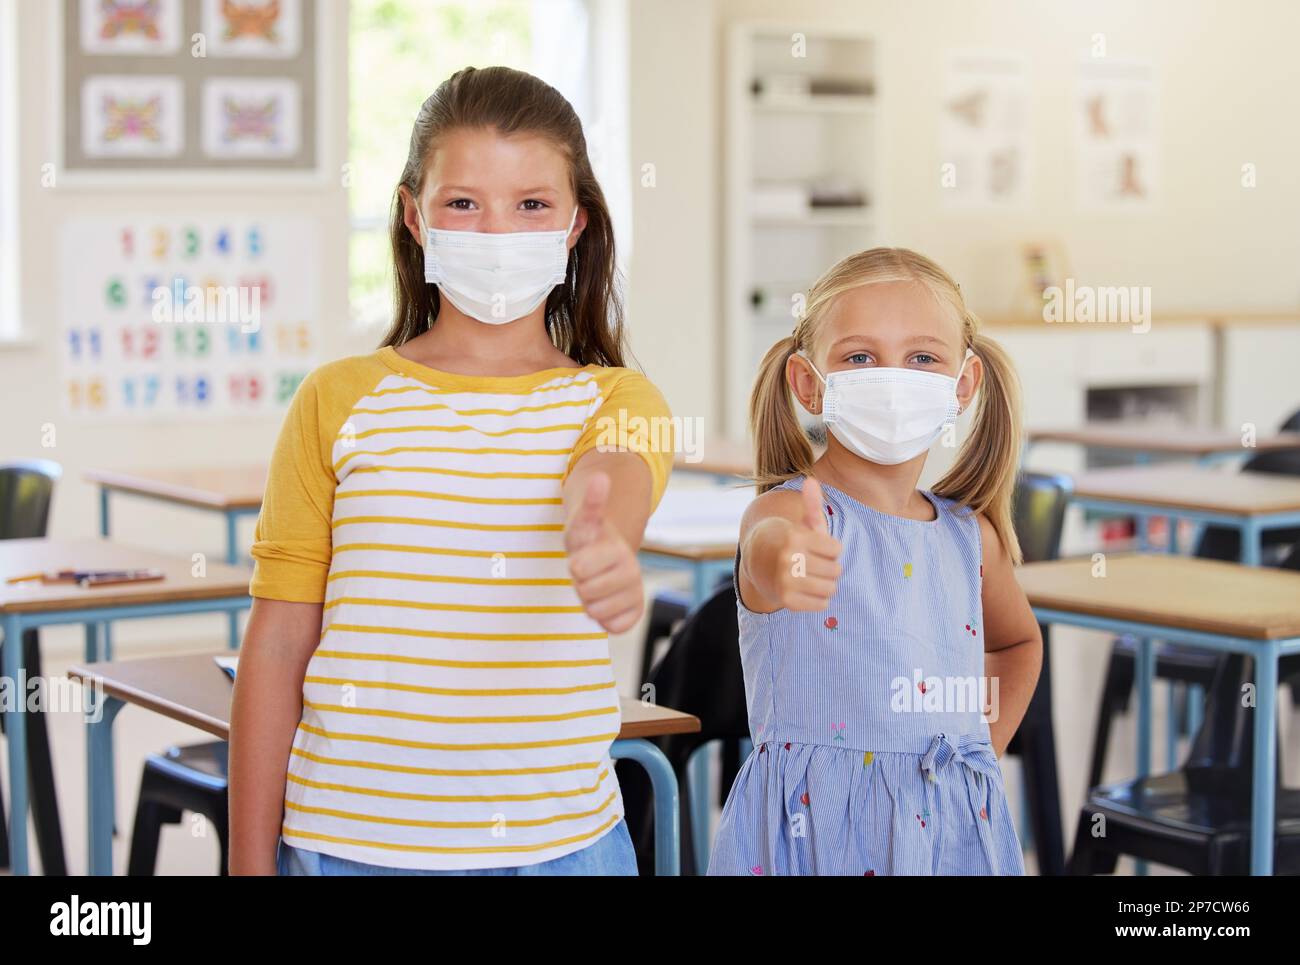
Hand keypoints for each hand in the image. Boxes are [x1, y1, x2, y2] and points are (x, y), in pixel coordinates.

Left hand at [565, 471, 644, 633]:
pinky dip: (604, 619)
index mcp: (619, 551)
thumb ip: (592, 502)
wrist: (605, 559)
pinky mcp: (635, 614)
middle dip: (580, 585)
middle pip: (586, 593)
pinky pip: (613, 627)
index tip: (582, 558)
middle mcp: (632, 572)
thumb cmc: (590, 540)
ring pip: (596, 612)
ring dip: (589, 602)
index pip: (579, 570)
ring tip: (594, 586)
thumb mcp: (585, 521)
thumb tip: (600, 477)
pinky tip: (605, 603)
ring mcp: (635, 594)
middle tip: (587, 574)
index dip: (575, 566)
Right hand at [766, 477, 841, 610]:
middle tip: (816, 564)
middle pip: (836, 570)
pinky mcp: (787, 601)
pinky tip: (809, 590)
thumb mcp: (800, 524)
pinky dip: (820, 599)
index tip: (818, 548)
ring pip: (831, 588)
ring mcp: (786, 581)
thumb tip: (812, 481)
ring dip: (828, 584)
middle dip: (830, 568)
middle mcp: (788, 559)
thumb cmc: (789, 541)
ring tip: (815, 577)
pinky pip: (822, 604)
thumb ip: (811, 504)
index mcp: (795, 538)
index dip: (831, 549)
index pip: (836, 549)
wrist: (759, 563)